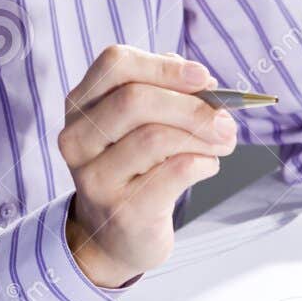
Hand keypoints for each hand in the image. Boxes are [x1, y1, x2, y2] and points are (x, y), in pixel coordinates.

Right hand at [59, 45, 236, 288]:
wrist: (114, 236)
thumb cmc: (134, 169)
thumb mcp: (136, 125)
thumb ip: (162, 92)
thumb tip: (202, 81)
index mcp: (80, 107)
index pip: (115, 64)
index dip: (164, 66)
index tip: (203, 78)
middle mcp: (77, 140)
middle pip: (134, 100)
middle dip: (191, 107)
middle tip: (224, 121)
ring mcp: (95, 178)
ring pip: (155, 137)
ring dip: (203, 136)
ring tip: (222, 144)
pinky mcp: (123, 210)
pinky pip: (175, 172)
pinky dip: (203, 163)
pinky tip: (207, 166)